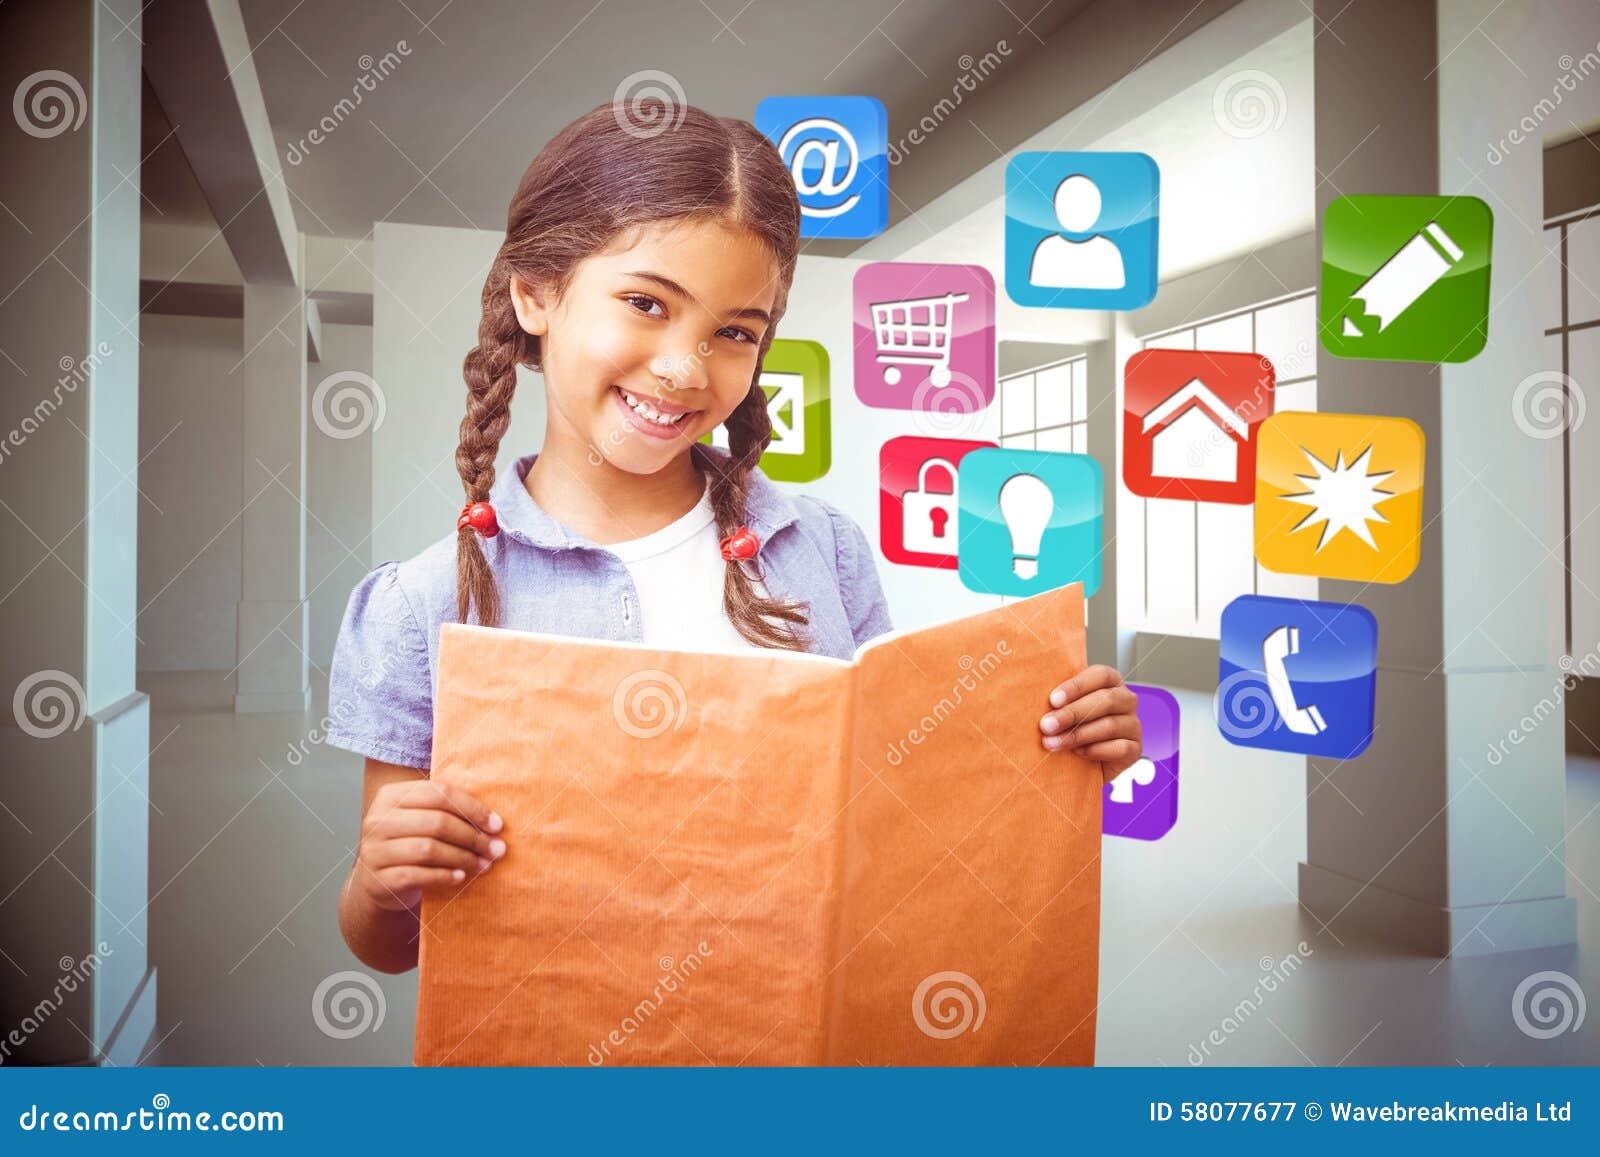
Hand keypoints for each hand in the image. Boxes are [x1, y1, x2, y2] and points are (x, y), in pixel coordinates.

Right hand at [353, 780, 505, 911]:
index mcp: (391, 796)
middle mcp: (378, 820)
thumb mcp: (421, 820)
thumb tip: (494, 824)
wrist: (377, 882)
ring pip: (428, 849)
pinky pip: (416, 875)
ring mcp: (374, 850)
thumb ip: (449, 812)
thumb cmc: (410, 844)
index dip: (472, 808)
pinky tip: (460, 877)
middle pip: (436, 822)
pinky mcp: (378, 879)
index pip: (438, 792)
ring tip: (484, 865)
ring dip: (463, 858)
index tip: (497, 825)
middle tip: (496, 849)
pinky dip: (443, 876)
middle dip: (472, 837)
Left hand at [1038, 664, 1142, 781]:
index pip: (1101, 675)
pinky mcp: (1135, 749)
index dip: (1077, 686)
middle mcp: (1126, 700)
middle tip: (1046, 725)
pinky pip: (1120, 748)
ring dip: (1077, 735)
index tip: (1053, 700)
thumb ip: (1058, 700)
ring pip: (1110, 725)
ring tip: (1053, 743)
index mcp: (1110, 682)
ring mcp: (1133, 724)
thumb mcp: (1063, 709)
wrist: (1082, 764)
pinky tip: (1078, 754)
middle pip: (1105, 700)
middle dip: (1072, 713)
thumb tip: (1031, 693)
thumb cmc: (1070, 728)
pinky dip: (1096, 751)